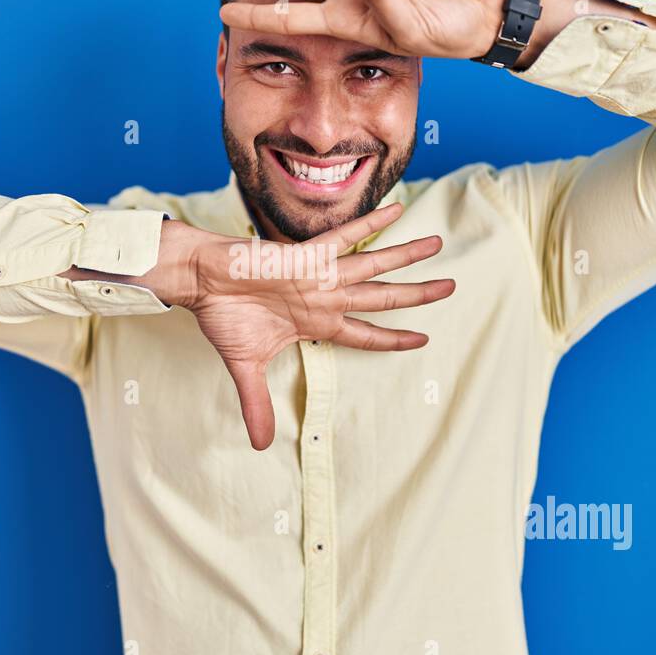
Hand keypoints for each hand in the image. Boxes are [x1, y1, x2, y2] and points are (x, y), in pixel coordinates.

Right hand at [181, 203, 452, 449]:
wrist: (203, 282)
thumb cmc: (223, 316)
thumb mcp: (244, 366)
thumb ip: (257, 403)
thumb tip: (259, 445)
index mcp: (318, 324)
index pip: (366, 335)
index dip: (394, 339)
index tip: (422, 340)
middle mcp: (327, 298)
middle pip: (383, 298)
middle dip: (418, 294)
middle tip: (452, 287)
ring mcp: (321, 275)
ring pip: (374, 266)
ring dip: (407, 257)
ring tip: (438, 244)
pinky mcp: (308, 256)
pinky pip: (347, 236)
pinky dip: (371, 222)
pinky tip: (397, 209)